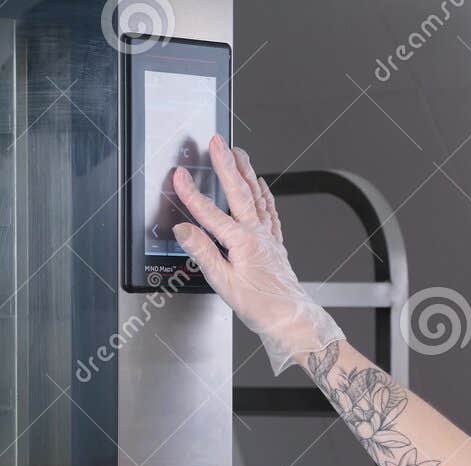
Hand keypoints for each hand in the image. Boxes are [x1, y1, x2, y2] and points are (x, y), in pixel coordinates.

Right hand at [172, 135, 343, 373]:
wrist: (291, 319)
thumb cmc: (261, 306)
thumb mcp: (223, 282)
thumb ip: (203, 252)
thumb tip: (183, 230)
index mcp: (242, 241)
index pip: (210, 212)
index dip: (191, 193)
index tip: (179, 175)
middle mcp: (258, 234)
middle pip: (239, 191)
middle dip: (226, 164)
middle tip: (218, 141)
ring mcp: (269, 237)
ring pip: (257, 196)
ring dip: (246, 173)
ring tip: (239, 153)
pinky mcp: (275, 245)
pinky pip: (270, 212)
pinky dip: (265, 195)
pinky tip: (262, 187)